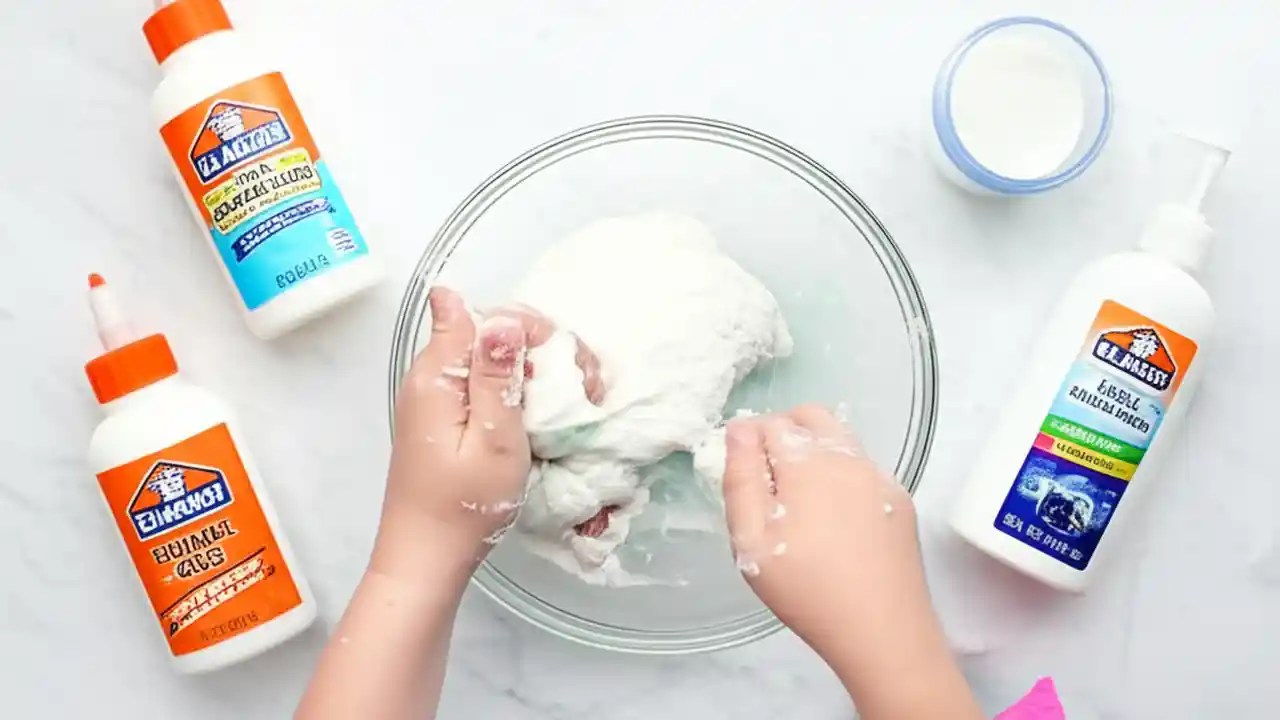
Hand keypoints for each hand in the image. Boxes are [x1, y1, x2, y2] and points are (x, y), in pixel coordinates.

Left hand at [372, 287, 601, 581]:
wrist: (425, 559)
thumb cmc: (463, 508)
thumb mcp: (493, 440)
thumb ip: (495, 376)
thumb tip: (500, 318)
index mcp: (437, 375)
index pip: (485, 314)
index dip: (529, 328)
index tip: (560, 367)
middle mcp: (431, 376)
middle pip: (490, 330)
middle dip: (540, 348)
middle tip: (580, 390)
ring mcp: (436, 397)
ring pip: (490, 356)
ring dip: (533, 371)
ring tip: (571, 405)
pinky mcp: (444, 418)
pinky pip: (483, 384)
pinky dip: (516, 393)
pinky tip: (541, 420)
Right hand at [722, 406, 977, 718]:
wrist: (882, 630)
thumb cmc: (807, 588)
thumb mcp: (751, 540)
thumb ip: (740, 478)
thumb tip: (739, 430)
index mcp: (808, 462)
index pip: (770, 423)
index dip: (748, 440)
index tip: (741, 472)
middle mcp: (848, 458)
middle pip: (811, 417)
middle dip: (782, 431)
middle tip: (766, 476)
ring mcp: (879, 477)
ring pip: (840, 439)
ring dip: (813, 450)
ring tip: (798, 499)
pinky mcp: (899, 500)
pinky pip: (862, 468)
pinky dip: (840, 474)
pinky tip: (833, 518)